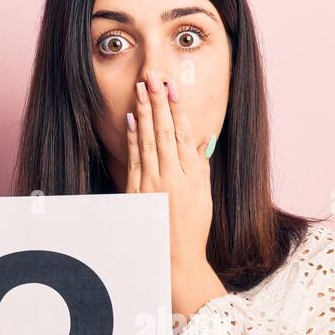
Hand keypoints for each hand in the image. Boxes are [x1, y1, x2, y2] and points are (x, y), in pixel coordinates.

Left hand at [125, 67, 213, 268]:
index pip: (183, 134)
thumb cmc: (193, 226)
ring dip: (143, 113)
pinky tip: (130, 119)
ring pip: (147, 141)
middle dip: (158, 103)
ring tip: (141, 90)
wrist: (174, 257)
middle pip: (163, 132)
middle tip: (153, 78)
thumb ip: (200, 164)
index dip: (177, 109)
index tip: (172, 88)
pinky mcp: (136, 193)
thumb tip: (198, 138)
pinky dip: (132, 138)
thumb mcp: (203, 194)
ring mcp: (151, 184)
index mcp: (191, 176)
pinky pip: (134, 159)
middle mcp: (171, 177)